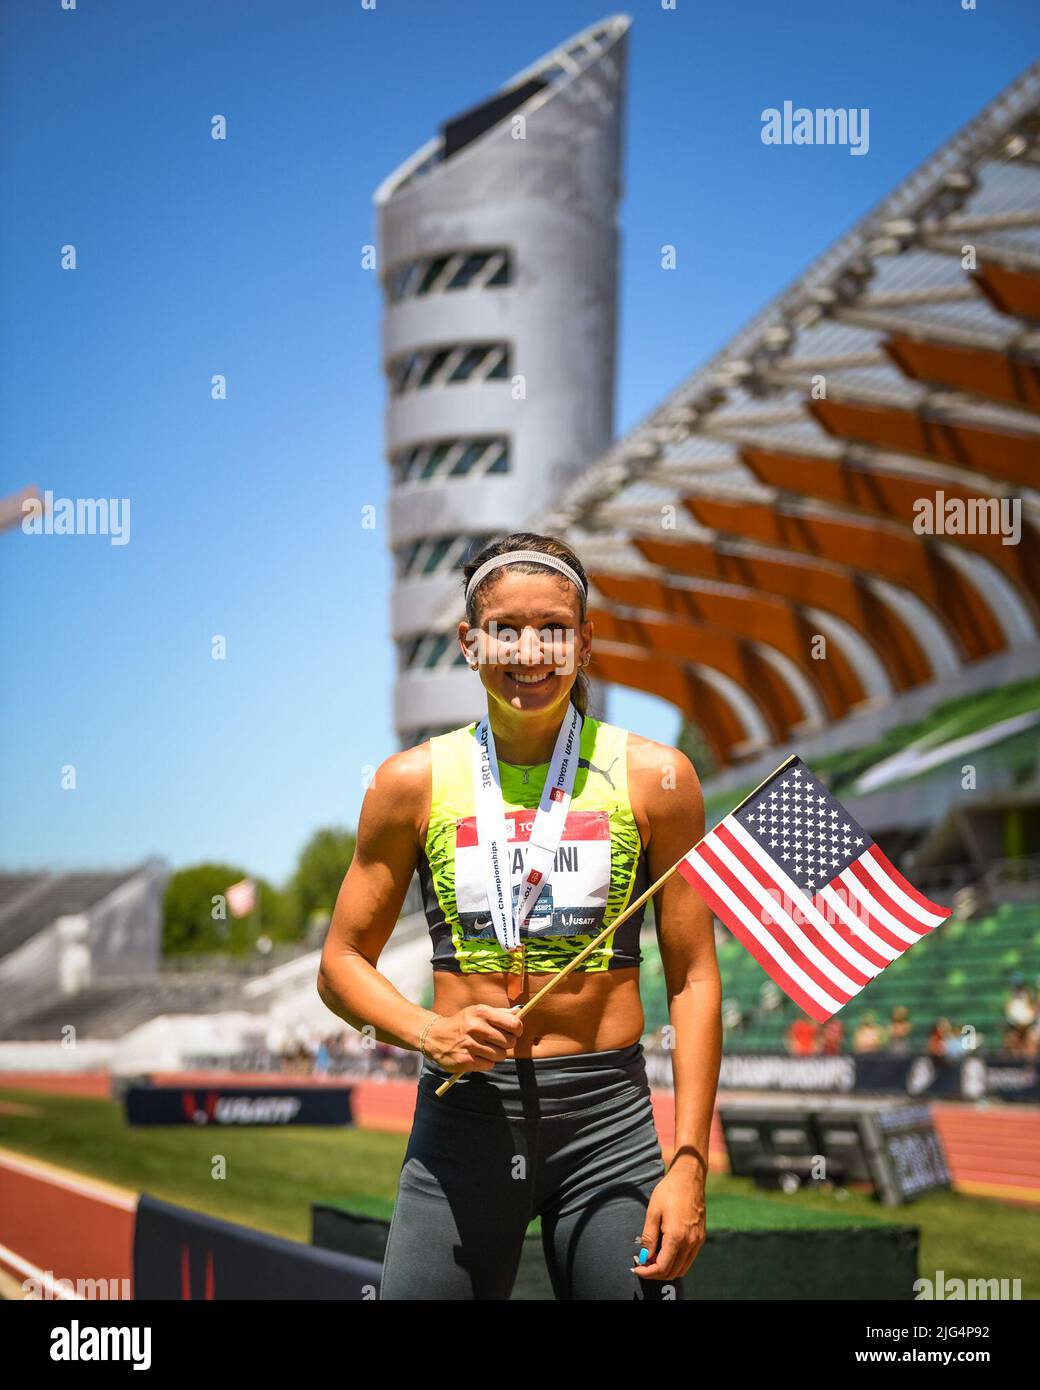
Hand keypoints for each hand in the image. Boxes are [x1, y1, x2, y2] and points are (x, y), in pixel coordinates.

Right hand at [423, 1004, 522, 1071]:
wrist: (435, 1036)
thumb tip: (519, 1011)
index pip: (513, 1024)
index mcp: (482, 1012)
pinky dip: (486, 1062)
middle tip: (497, 1041)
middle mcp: (476, 1028)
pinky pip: (489, 1065)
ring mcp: (470, 1045)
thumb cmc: (462, 1023)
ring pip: (501, 1055)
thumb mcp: (477, 1012)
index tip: (514, 1032)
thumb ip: (499, 1013)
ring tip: (484, 1048)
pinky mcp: (466, 1061)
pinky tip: (476, 1056)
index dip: (517, 1030)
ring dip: (496, 1054)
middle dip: (506, 1043)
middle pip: (509, 1042)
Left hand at [632, 1167, 705, 1282]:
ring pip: (682, 1269)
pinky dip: (676, 1262)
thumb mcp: (653, 1212)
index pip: (662, 1267)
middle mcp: (690, 1243)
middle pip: (672, 1272)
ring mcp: (697, 1241)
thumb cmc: (669, 1191)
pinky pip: (688, 1259)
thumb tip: (645, 1257)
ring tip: (652, 1258)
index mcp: (677, 1237)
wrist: (689, 1178)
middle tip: (643, 1264)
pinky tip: (665, 1252)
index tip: (637, 1268)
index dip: (647, 1272)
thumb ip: (648, 1237)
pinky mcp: (700, 1238)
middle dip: (655, 1273)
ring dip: (666, 1269)